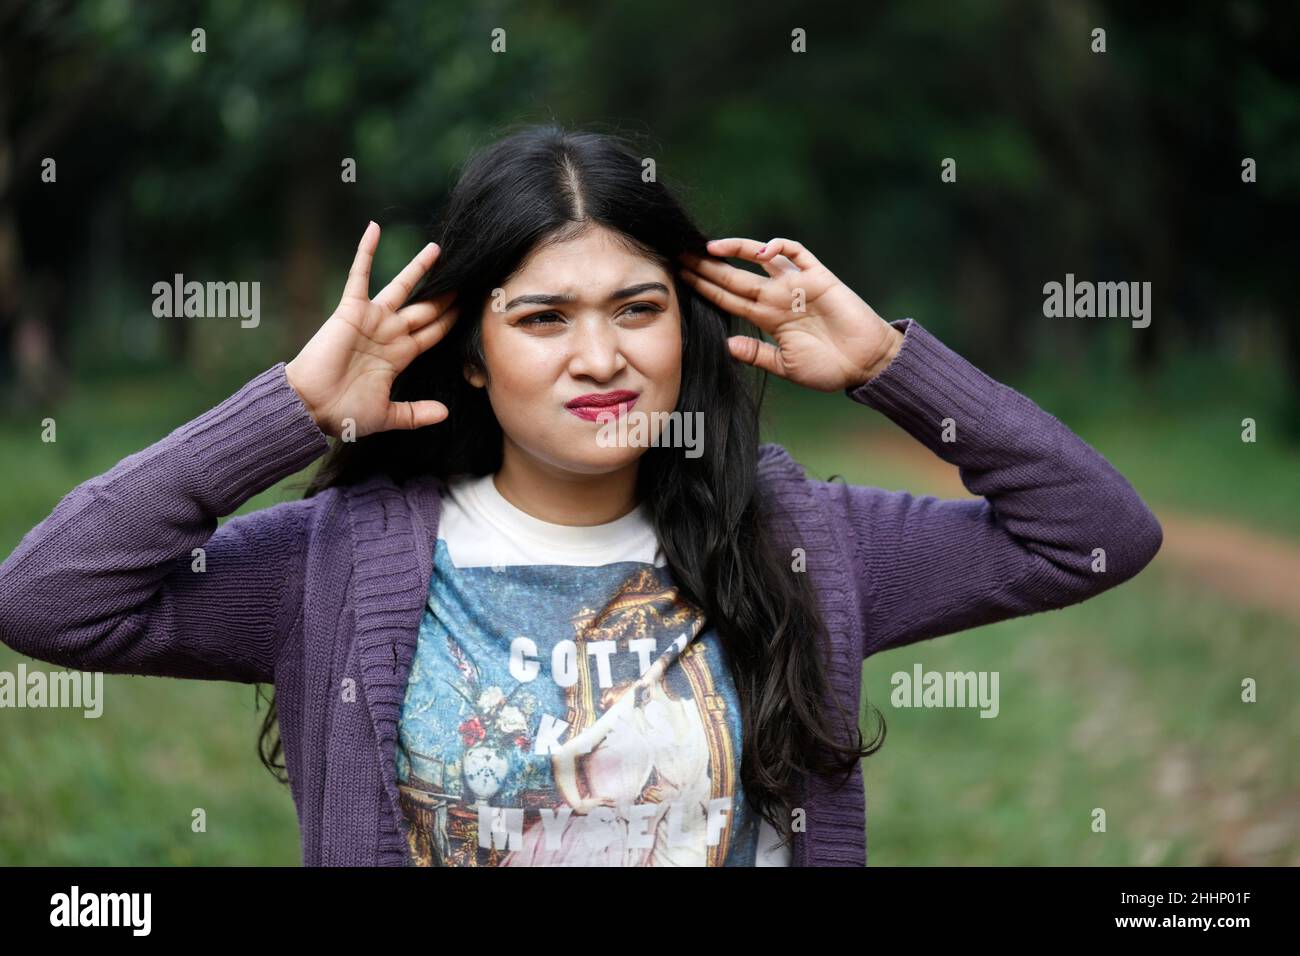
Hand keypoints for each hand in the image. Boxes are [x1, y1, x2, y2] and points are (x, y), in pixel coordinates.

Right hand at [284, 221, 459, 437]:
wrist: (311, 407)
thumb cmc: (344, 413)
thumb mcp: (388, 416)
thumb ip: (415, 413)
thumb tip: (445, 414)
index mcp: (400, 356)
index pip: (433, 333)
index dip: (452, 320)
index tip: (472, 305)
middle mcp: (389, 334)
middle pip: (426, 308)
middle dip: (447, 294)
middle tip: (469, 273)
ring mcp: (372, 320)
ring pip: (401, 287)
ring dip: (419, 268)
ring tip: (438, 248)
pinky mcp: (351, 310)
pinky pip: (359, 275)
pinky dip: (366, 251)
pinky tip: (374, 228)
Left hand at [678, 237, 902, 390]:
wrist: (866, 363)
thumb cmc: (829, 367)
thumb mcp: (785, 366)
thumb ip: (758, 355)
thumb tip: (727, 345)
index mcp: (768, 319)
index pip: (730, 299)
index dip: (706, 288)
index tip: (682, 279)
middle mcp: (778, 297)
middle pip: (736, 277)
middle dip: (709, 268)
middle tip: (681, 256)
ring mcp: (797, 285)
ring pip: (761, 258)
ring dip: (736, 250)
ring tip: (711, 247)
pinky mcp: (818, 277)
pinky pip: (797, 254)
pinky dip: (781, 246)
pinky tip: (764, 248)